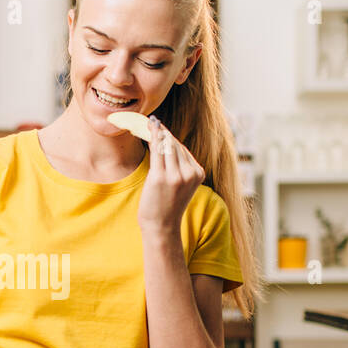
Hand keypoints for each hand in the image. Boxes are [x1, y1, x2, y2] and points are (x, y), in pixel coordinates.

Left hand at [136, 115, 204, 236]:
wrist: (162, 227)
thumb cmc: (167, 206)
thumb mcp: (180, 185)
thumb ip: (178, 167)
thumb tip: (166, 142)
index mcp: (198, 173)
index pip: (182, 150)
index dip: (169, 138)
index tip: (161, 127)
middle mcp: (190, 173)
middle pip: (175, 145)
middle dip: (163, 133)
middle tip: (153, 120)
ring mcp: (176, 175)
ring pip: (166, 146)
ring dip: (157, 132)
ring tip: (149, 123)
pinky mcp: (160, 177)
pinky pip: (157, 151)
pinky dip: (153, 137)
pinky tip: (149, 129)